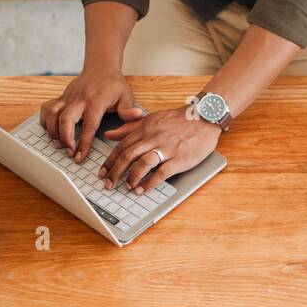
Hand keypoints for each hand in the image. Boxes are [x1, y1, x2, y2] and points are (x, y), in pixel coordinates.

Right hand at [40, 68, 143, 163]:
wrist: (100, 67)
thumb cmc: (113, 84)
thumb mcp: (126, 95)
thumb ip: (128, 109)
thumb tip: (136, 116)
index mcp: (96, 101)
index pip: (89, 125)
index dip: (84, 143)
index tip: (80, 156)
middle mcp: (79, 99)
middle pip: (65, 119)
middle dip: (65, 138)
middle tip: (69, 152)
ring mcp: (68, 97)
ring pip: (52, 114)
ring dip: (53, 131)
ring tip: (59, 144)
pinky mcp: (61, 97)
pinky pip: (47, 108)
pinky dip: (45, 120)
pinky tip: (50, 130)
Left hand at [100, 106, 220, 193]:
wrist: (203, 117)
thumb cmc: (178, 120)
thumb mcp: (151, 118)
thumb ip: (129, 127)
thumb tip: (109, 134)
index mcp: (145, 129)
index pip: (122, 146)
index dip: (110, 161)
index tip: (103, 172)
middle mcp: (153, 138)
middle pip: (128, 156)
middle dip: (116, 172)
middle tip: (109, 184)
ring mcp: (167, 149)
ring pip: (143, 164)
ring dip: (132, 178)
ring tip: (127, 187)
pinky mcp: (179, 158)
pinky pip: (162, 172)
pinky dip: (151, 182)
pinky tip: (144, 189)